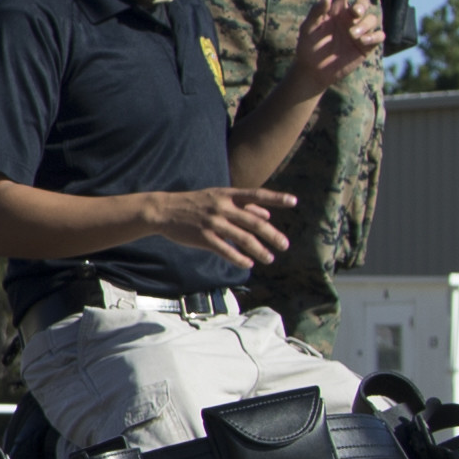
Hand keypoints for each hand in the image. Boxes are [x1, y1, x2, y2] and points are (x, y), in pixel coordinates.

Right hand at [143, 184, 296, 270]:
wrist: (164, 210)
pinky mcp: (203, 238)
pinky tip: (248, 263)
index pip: (256, 195)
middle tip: (284, 245)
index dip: (276, 198)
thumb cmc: (195, 203)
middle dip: (272, 235)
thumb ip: (243, 204)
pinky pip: (226, 250)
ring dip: (259, 250)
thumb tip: (268, 213)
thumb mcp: (218, 197)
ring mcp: (213, 223)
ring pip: (243, 239)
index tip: (294, 202)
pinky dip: (239, 258)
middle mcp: (223, 208)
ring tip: (269, 258)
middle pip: (255, 223)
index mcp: (228, 195)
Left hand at [288, 0, 384, 89]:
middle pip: (365, 2)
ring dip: (365, 24)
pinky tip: (361, 41)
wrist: (314, 69)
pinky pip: (379, 34)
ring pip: (373, 18)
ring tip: (352, 35)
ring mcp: (360, 29)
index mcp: (336, 8)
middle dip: (362, 6)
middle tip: (353, 15)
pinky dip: (373, 36)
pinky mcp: (367, 44)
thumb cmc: (309, 46)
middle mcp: (350, 16)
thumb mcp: (308, 28)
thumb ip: (316, 12)